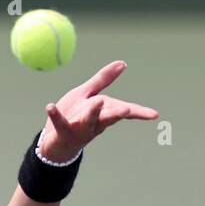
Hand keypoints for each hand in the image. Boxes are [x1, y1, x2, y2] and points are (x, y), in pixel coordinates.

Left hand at [38, 60, 158, 162]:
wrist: (55, 142)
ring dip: (92, 112)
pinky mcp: (62, 131)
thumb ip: (104, 80)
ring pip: (87, 120)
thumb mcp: (88, 94)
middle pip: (108, 116)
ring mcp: (78, 128)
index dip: (139, 112)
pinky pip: (59, 122)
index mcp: (103, 112)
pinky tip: (49, 106)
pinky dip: (55, 114)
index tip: (154, 115)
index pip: (123, 110)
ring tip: (97, 102)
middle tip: (127, 110)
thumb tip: (122, 63)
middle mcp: (94, 122)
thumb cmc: (75, 115)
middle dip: (117, 113)